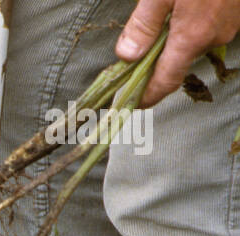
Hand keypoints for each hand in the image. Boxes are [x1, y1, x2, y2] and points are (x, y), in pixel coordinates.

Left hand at [116, 0, 239, 105]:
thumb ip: (144, 24)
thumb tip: (126, 55)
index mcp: (191, 37)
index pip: (165, 83)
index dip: (147, 97)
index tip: (132, 104)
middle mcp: (212, 37)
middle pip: (178, 62)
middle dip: (157, 61)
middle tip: (135, 55)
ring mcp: (228, 25)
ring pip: (193, 42)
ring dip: (175, 37)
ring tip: (164, 16)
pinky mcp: (236, 11)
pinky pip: (208, 25)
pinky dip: (192, 22)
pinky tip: (186, 5)